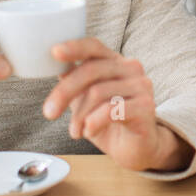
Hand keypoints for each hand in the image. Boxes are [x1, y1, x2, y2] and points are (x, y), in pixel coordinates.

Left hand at [41, 38, 192, 171]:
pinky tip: (90, 131)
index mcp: (115, 62)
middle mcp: (131, 68)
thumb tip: (54, 67)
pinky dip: (94, 122)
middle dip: (64, 92)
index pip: (94, 46)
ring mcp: (141, 85)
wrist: (137, 149)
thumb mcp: (86, 101)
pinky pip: (112, 109)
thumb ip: (74, 82)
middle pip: (91, 70)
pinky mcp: (146, 105)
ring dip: (80, 116)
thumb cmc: (110, 123)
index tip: (54, 52)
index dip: (74, 47)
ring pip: (98, 92)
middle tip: (49, 113)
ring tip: (75, 131)